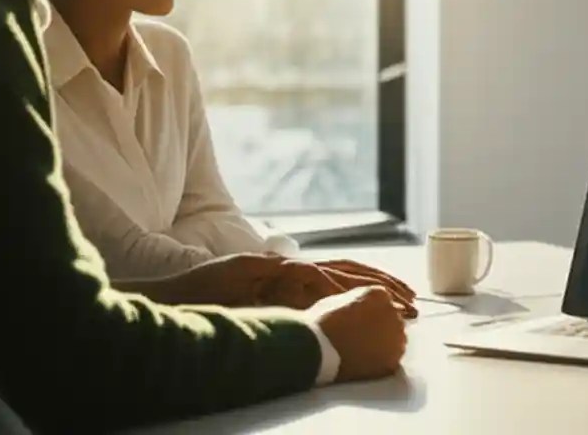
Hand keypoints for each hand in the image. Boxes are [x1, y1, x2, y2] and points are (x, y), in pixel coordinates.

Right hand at [139, 254, 417, 317]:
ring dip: (366, 286)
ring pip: (333, 270)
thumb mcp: (264, 309)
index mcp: (295, 275)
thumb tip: (322, 323)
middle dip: (385, 287)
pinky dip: (324, 285)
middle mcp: (291, 266)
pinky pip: (300, 276)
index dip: (376, 286)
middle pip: (349, 270)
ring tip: (394, 303)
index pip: (346, 275)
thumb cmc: (212, 304)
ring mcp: (277, 265)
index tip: (405, 301)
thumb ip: (292, 309)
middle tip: (414, 304)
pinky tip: (346, 297)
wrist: (172, 297)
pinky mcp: (259, 267)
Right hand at [311, 286, 407, 382]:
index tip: (360, 324)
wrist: (316, 348)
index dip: (371, 314)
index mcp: (379, 294)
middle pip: (393, 319)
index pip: (384, 303)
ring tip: (362, 352)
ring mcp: (396, 336)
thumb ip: (359, 301)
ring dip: (385, 344)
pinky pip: (393, 359)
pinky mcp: (393, 359)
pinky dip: (383, 361)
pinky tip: (366, 364)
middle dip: (381, 327)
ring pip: (396, 339)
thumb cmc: (320, 322)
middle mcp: (393, 312)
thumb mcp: (339, 300)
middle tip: (361, 339)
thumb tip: (364, 308)